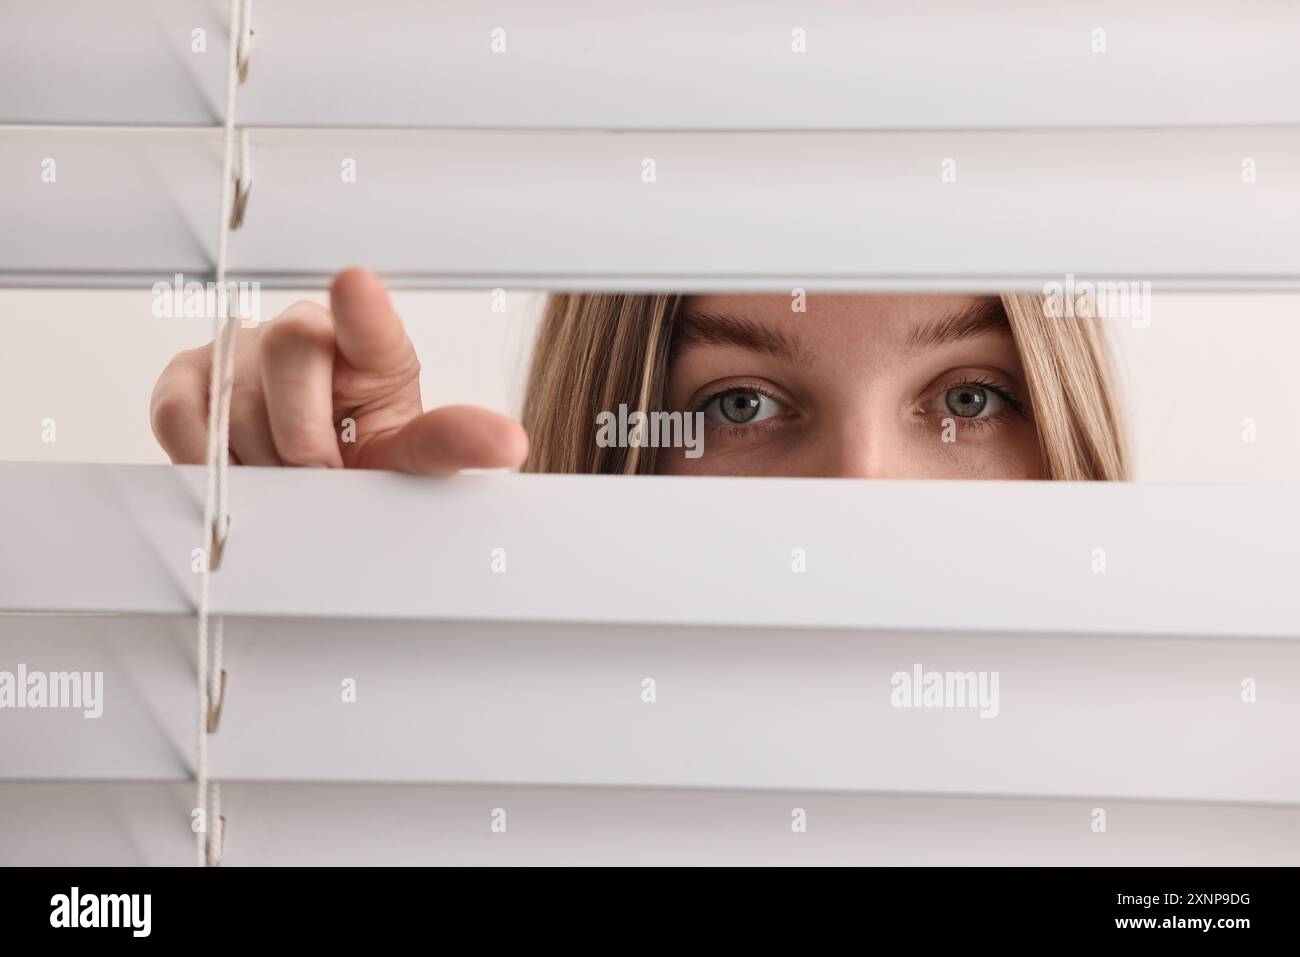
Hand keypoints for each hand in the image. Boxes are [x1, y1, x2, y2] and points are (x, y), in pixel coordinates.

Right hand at [150, 267, 527, 472]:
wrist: (296, 474)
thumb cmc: (355, 453)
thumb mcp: (407, 457)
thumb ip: (449, 446)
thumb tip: (509, 443)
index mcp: (373, 349)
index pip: (371, 324)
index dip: (363, 308)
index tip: (356, 284)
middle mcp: (306, 334)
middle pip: (294, 354)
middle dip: (306, 440)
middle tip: (322, 475)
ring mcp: (241, 351)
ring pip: (238, 401)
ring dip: (262, 464)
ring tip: (286, 476)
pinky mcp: (185, 378)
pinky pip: (184, 418)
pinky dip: (210, 459)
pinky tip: (238, 467)